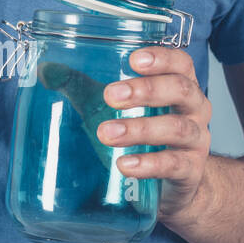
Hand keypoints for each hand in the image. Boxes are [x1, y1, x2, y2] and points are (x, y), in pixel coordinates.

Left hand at [95, 47, 212, 227]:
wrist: (174, 184)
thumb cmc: (146, 136)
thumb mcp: (119, 109)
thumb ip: (85, 88)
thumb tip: (46, 71)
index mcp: (181, 86)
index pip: (180, 62)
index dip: (161, 57)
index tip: (133, 59)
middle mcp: (195, 109)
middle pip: (180, 90)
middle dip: (146, 90)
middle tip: (111, 96)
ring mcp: (197, 141)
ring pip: (177, 128)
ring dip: (140, 129)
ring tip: (107, 134)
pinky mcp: (190, 171)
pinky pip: (174, 165)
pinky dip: (148, 164)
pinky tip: (124, 165)